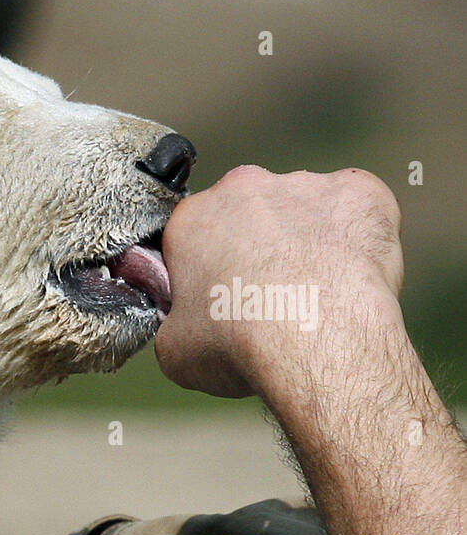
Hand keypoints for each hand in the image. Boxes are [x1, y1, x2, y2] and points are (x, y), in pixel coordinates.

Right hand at [154, 165, 404, 399]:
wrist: (315, 342)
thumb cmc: (239, 346)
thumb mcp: (174, 351)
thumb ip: (175, 323)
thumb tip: (184, 325)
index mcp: (191, 219)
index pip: (192, 236)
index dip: (205, 269)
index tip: (219, 297)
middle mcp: (243, 187)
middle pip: (249, 213)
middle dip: (256, 246)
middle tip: (269, 296)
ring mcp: (304, 184)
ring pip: (303, 210)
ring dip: (306, 240)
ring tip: (317, 293)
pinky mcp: (359, 190)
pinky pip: (357, 209)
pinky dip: (357, 237)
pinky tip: (354, 275)